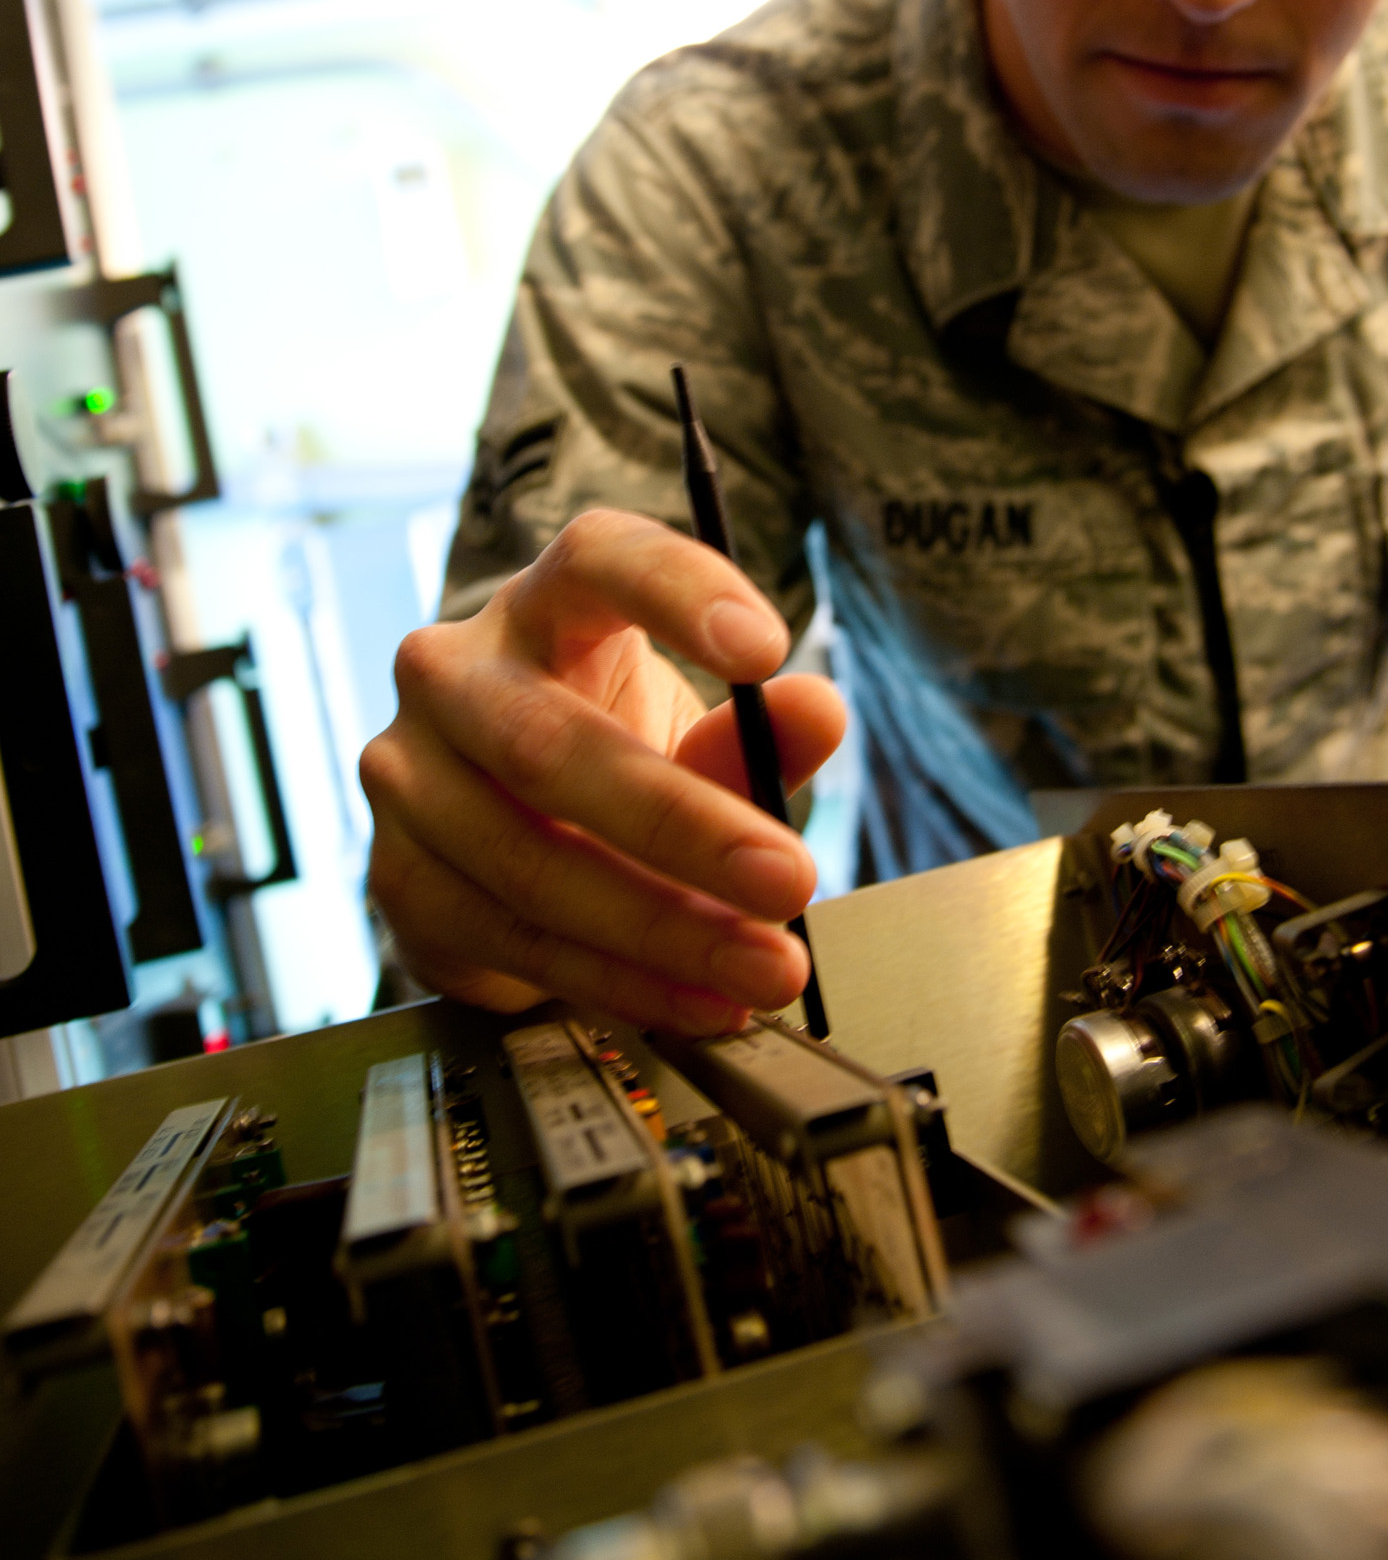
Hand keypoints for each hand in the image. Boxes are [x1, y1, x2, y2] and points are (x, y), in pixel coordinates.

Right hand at [361, 508, 843, 1035]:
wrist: (499, 831)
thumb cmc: (605, 746)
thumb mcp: (690, 730)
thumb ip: (754, 733)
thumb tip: (817, 713)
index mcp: (543, 604)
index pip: (599, 560)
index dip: (679, 593)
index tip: (769, 648)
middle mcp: (454, 673)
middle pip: (551, 743)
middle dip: (682, 825)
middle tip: (788, 877)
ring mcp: (409, 776)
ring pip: (529, 861)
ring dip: (662, 928)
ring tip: (762, 965)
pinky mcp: (398, 876)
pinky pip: (514, 939)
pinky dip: (621, 981)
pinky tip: (700, 999)